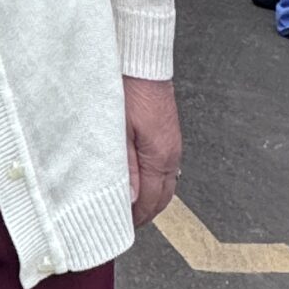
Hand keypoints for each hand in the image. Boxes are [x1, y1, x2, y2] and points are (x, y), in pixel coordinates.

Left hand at [124, 75, 182, 226]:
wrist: (141, 60)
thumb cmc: (126, 89)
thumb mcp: (117, 130)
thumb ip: (123, 166)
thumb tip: (130, 199)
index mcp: (159, 156)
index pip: (151, 201)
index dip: (136, 218)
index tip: (121, 227)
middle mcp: (171, 153)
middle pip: (162, 197)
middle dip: (145, 213)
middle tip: (124, 223)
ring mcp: (172, 144)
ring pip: (165, 183)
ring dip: (150, 197)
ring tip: (129, 206)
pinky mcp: (167, 134)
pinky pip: (164, 168)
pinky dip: (153, 181)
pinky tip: (139, 180)